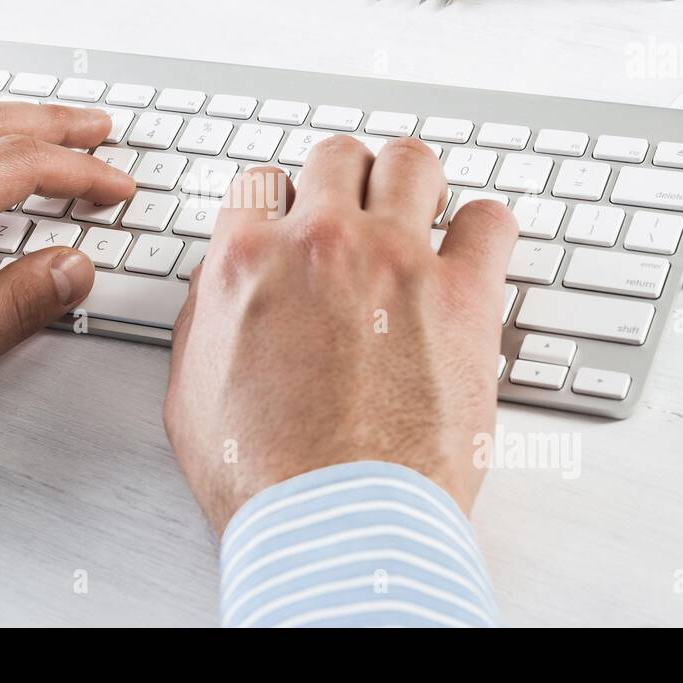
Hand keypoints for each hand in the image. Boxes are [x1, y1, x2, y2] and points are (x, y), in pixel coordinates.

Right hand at [164, 136, 517, 531]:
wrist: (338, 525)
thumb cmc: (267, 477)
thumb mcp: (191, 391)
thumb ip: (206, 316)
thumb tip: (224, 282)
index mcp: (249, 260)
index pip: (261, 183)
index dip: (280, 203)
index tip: (295, 221)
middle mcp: (322, 243)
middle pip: (336, 157)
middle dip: (343, 180)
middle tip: (356, 212)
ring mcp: (397, 260)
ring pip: (411, 161)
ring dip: (411, 182)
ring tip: (418, 212)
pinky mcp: (465, 294)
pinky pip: (491, 219)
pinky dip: (483, 228)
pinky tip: (473, 250)